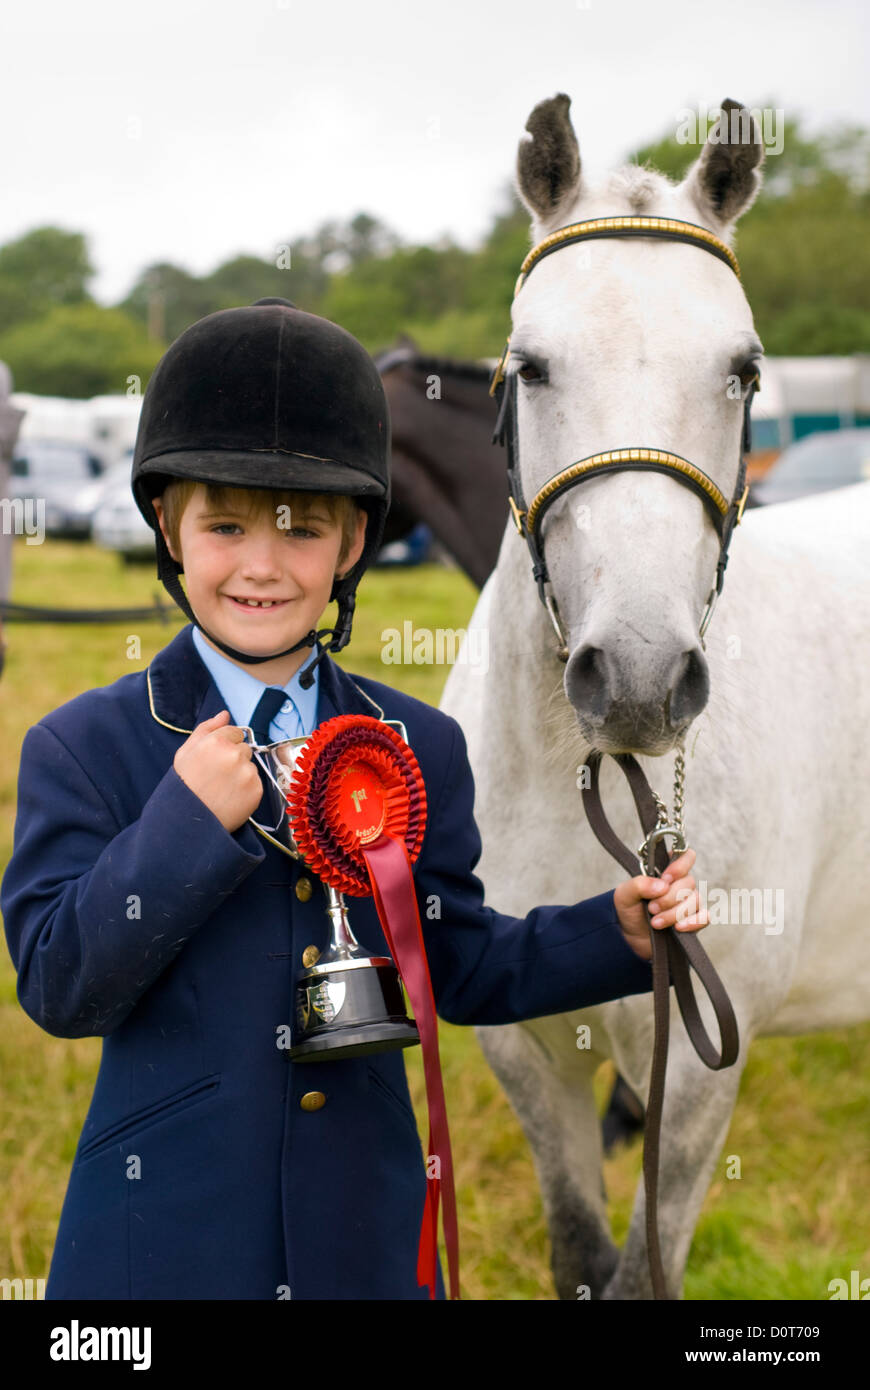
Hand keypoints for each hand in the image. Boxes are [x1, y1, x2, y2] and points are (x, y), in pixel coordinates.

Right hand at [172, 710, 262, 832]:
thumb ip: (207, 728)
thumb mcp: (186, 752)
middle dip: (233, 759)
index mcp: (217, 741)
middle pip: (244, 749)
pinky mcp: (257, 790)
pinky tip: (230, 797)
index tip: (214, 760)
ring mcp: (248, 773)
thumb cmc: (184, 785)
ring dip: (241, 774)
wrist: (188, 821)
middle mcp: (235, 754)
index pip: (235, 732)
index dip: (224, 746)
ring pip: (250, 766)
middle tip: (216, 777)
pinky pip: (256, 783)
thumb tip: (224, 714)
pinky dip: (246, 790)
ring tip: (222, 788)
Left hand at [613, 847, 707, 961]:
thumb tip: (662, 886)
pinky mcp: (694, 920)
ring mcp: (689, 902)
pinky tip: (678, 927)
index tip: (665, 878)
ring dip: (674, 913)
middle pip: (689, 883)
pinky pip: (704, 917)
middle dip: (668, 898)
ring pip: (695, 901)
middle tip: (651, 908)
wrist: (631, 936)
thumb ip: (639, 884)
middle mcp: (681, 883)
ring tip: (655, 922)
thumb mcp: (624, 894)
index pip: (686, 856)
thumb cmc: (630, 909)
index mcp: (666, 870)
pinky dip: (693, 922)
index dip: (680, 866)